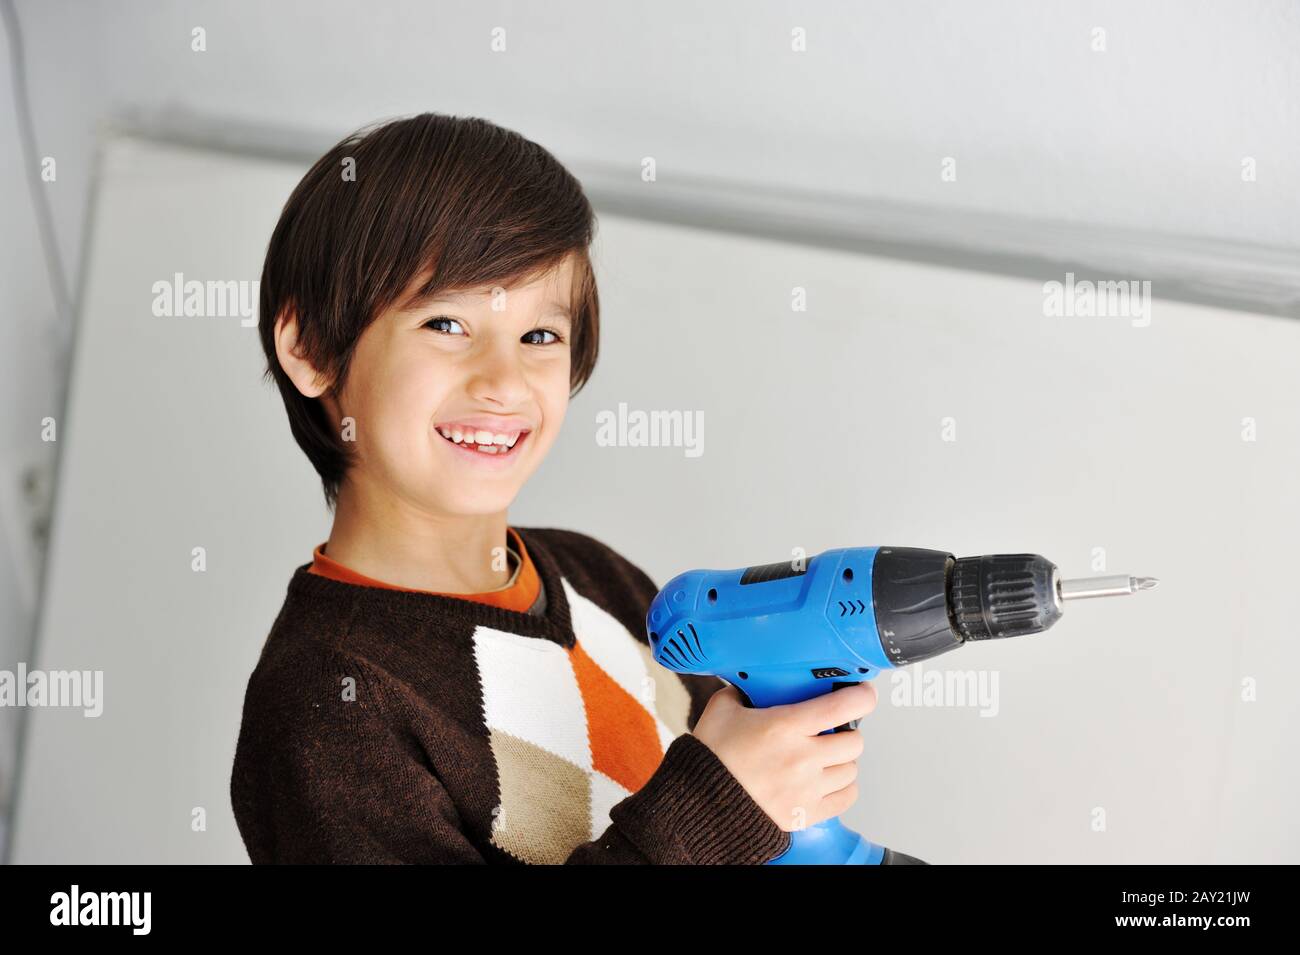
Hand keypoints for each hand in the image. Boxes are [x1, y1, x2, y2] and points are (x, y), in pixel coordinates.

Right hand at [691, 681, 876, 831]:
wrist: (698, 802)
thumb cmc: (710, 758)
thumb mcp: (723, 709)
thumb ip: (744, 690)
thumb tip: (754, 681)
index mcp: (785, 726)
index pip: (843, 706)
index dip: (862, 696)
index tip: (863, 694)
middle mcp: (801, 758)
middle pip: (854, 741)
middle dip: (847, 732)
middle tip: (834, 730)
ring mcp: (806, 788)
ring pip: (851, 770)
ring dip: (842, 761)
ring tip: (825, 757)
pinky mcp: (805, 813)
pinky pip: (845, 798)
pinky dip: (842, 788)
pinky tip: (827, 780)